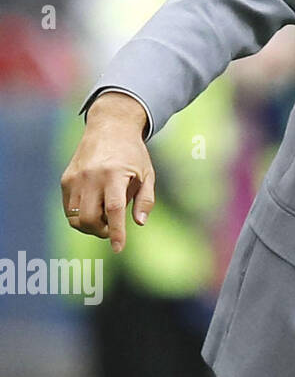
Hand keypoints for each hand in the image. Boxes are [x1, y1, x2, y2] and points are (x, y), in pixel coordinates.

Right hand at [60, 92, 155, 252]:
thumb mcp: (147, 173)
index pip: (113, 210)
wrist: (110, 128)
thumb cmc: (133, 154)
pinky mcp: (65, 179)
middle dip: (100, 231)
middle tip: (111, 228)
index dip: (115, 232)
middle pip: (89, 218)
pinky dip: (80, 216)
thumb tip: (139, 223)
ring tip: (104, 215)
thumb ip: (146, 199)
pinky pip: (69, 208)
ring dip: (90, 225)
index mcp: (114, 175)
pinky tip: (94, 207)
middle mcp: (91, 177)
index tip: (118, 248)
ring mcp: (75, 178)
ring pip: (75, 217)